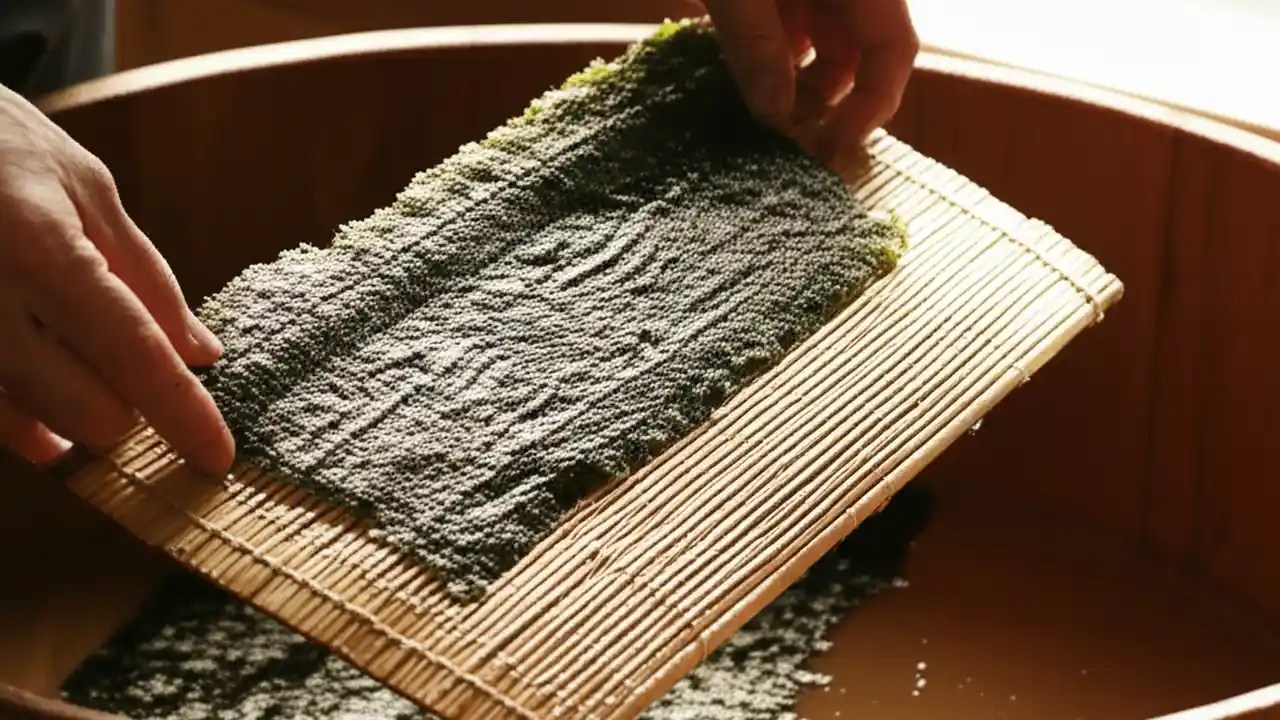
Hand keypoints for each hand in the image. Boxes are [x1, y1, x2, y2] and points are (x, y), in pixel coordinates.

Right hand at [0, 84, 233, 474]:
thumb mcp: (86, 188)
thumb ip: (146, 276)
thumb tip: (202, 353)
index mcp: (42, 250)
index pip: (132, 353)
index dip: (182, 414)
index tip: (217, 457)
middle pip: (84, 408)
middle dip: (127, 409)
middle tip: (131, 369)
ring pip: (28, 423)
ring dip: (73, 419)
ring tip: (90, 382)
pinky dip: (21, 423)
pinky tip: (42, 423)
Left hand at [702, 0, 918, 166]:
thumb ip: (754, 41)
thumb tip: (773, 115)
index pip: (893, 51)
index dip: (870, 108)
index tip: (830, 150)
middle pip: (855, 57)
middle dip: (821, 106)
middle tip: (781, 147)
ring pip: (818, 47)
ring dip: (790, 87)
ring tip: (754, 119)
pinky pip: (788, 29)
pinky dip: (768, 59)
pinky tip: (737, 81)